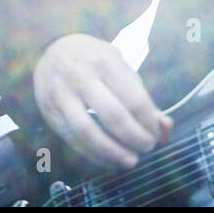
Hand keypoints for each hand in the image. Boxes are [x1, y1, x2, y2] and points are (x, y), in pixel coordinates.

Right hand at [33, 33, 171, 168]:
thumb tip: (164, 125)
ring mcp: (62, 96)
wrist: (52, 51)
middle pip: (113, 116)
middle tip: (148, 147)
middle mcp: (82, 78)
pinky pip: (72, 139)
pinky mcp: (49, 112)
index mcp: (106, 62)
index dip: (148, 121)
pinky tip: (108, 159)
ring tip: (130, 160)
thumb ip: (140, 93)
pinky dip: (92, 154)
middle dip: (134, 137)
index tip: (158, 134)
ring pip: (88, 132)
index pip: (133, 98)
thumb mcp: (120, 65)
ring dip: (112, 152)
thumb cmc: (94, 58)